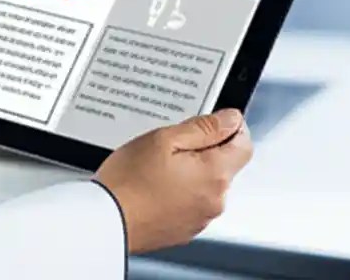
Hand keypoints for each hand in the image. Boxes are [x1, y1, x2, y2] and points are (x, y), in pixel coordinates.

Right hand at [94, 109, 252, 254]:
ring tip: (155, 169)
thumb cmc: (128, 181)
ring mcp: (201, 218)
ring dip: (190, 173)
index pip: (243, 143)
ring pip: (206, 185)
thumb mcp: (164, 138)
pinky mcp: (185, 230)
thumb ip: (204, 127)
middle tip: (169, 147)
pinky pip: (191, 203)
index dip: (229, 127)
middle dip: (203, 151)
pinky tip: (153, 188)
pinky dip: (178, 193)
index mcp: (215, 174)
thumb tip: (231, 119)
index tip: (209, 122)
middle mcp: (215, 200)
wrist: (106, 221)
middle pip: (224, 165)